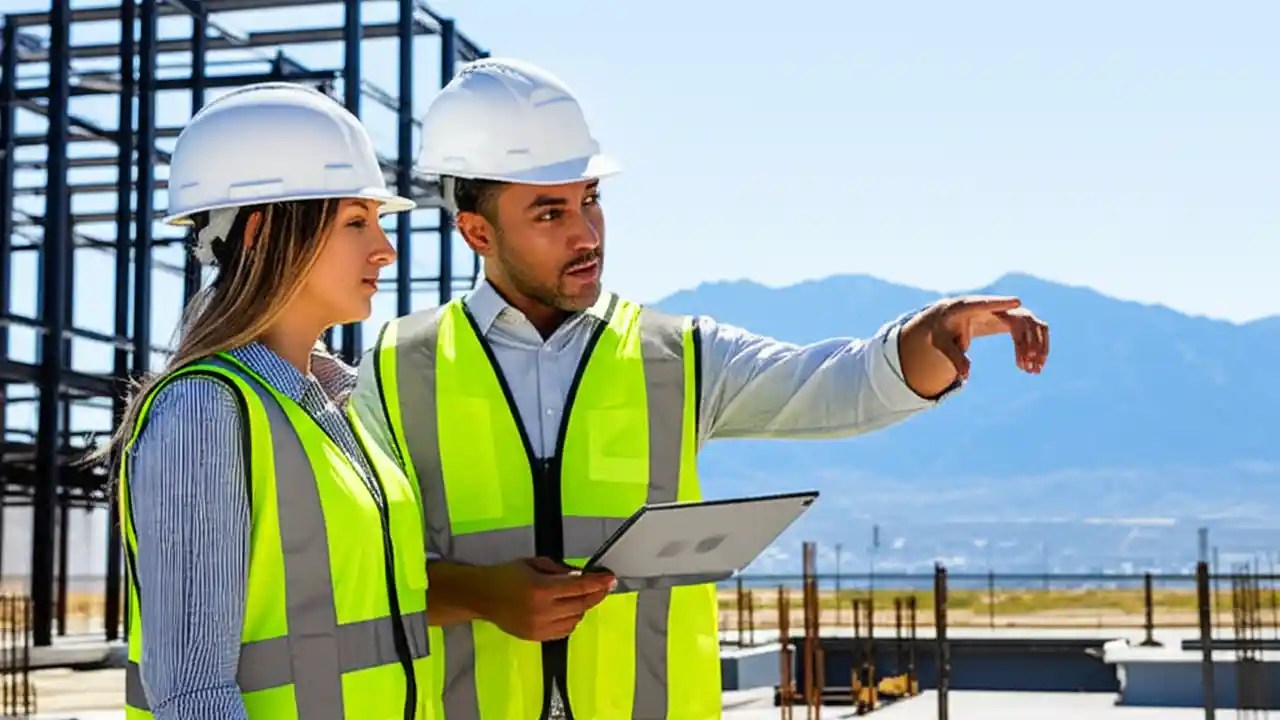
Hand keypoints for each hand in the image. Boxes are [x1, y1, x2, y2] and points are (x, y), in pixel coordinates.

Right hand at [477, 557, 614, 641]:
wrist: (481, 596)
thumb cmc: (505, 575)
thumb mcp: (533, 563)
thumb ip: (559, 570)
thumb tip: (580, 575)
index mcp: (541, 589)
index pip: (578, 586)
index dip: (597, 582)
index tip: (609, 579)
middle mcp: (542, 611)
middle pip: (581, 605)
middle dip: (596, 595)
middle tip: (604, 587)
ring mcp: (539, 627)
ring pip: (575, 620)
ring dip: (583, 608)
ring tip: (581, 597)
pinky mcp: (536, 637)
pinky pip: (564, 631)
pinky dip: (572, 620)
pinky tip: (569, 610)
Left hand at [900, 295, 1048, 394]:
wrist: (950, 320)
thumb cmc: (944, 331)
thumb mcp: (942, 345)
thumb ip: (954, 357)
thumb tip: (965, 376)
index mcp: (968, 307)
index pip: (987, 303)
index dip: (1001, 302)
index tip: (1017, 301)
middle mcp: (991, 305)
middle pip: (1018, 317)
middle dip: (1026, 341)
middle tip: (1027, 367)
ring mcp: (1005, 310)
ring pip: (1031, 323)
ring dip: (1038, 346)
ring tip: (1034, 371)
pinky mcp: (1012, 318)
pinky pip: (1034, 329)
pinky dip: (1039, 345)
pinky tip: (1035, 365)